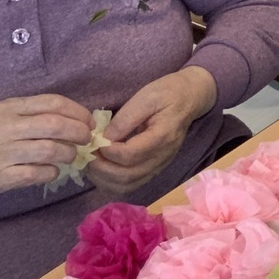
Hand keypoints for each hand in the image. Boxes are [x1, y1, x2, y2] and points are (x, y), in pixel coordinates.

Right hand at [0, 94, 98, 204]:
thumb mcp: (1, 114)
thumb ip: (32, 113)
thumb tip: (75, 119)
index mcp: (8, 108)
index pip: (52, 103)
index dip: (77, 111)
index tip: (88, 120)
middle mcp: (5, 128)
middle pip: (55, 126)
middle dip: (79, 132)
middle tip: (86, 138)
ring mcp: (1, 154)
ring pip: (50, 150)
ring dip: (68, 153)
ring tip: (70, 155)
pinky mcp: (0, 178)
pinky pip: (37, 173)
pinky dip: (52, 172)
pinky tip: (52, 170)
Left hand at [89, 67, 217, 196]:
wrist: (190, 98)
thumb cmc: (168, 93)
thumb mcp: (146, 96)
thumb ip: (125, 118)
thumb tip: (104, 138)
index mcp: (162, 136)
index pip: (130, 155)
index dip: (107, 151)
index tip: (94, 140)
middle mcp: (162, 156)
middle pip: (127, 176)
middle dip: (101, 168)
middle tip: (87, 154)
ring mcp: (160, 165)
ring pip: (128, 185)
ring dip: (105, 179)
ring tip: (91, 163)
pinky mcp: (155, 168)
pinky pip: (132, 184)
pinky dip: (112, 183)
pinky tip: (102, 170)